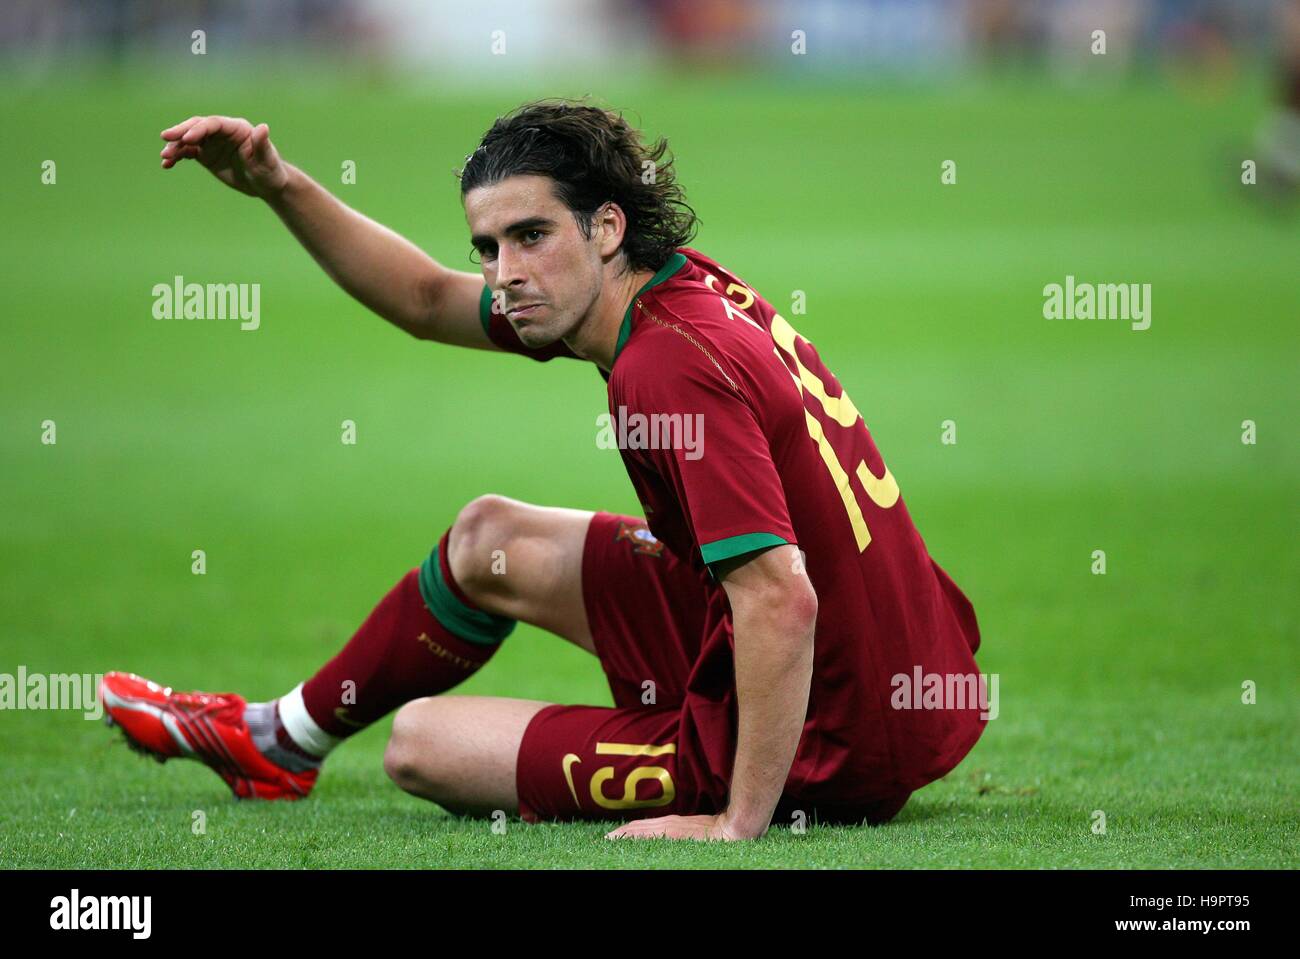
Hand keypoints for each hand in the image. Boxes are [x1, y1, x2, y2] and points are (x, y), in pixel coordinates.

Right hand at [159, 115, 287, 197]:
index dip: (200, 129)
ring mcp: (212, 143)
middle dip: (181, 132)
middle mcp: (222, 132)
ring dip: (176, 146)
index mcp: (237, 128)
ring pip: (189, 140)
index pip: (214, 124)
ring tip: (165, 157)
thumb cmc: (271, 171)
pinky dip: (177, 156)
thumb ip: (262, 145)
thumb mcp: (267, 161)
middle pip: (197, 127)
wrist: (266, 185)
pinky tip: (167, 164)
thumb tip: (262, 128)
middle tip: (165, 138)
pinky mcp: (206, 155)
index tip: (187, 138)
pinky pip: (187, 152)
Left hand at [604, 812, 758, 841]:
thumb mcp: (694, 829)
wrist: (735, 827)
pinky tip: (626, 841)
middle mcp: (669, 826)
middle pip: (637, 829)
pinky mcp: (676, 836)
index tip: (613, 837)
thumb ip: (681, 832)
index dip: (626, 831)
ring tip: (609, 842)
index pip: (642, 827)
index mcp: (672, 825)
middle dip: (620, 835)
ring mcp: (672, 831)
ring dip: (624, 837)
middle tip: (605, 841)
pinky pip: (651, 837)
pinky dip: (635, 838)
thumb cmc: (719, 829)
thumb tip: (671, 836)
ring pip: (640, 832)